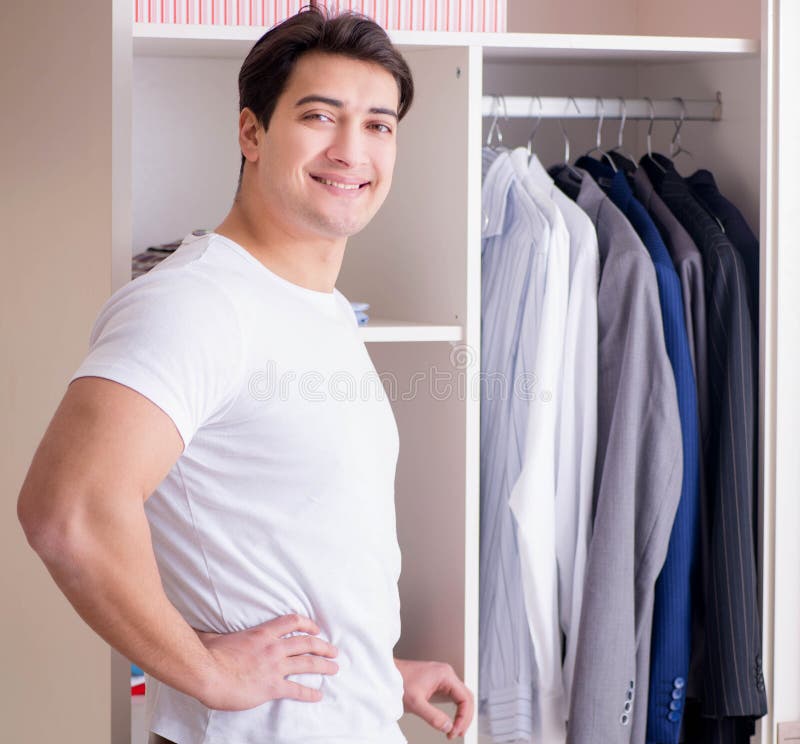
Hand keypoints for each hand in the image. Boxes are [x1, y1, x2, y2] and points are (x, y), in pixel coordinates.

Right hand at [193, 613, 338, 710]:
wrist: (207, 671)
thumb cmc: (207, 653)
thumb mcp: (215, 635)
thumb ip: (216, 632)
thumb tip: (204, 631)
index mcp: (263, 632)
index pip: (292, 622)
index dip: (308, 624)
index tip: (316, 628)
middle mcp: (274, 647)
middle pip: (306, 643)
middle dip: (323, 646)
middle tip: (334, 651)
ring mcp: (274, 667)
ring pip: (307, 663)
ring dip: (323, 666)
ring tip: (334, 668)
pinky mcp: (272, 686)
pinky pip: (296, 689)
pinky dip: (309, 693)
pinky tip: (318, 695)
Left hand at [394, 658, 473, 739]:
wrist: (386, 674)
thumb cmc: (398, 682)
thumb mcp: (415, 702)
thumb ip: (433, 716)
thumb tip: (448, 727)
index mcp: (445, 675)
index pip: (465, 698)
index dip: (463, 717)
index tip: (455, 731)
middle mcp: (446, 674)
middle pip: (466, 697)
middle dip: (465, 718)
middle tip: (457, 733)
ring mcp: (443, 678)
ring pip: (461, 697)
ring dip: (462, 714)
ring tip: (456, 730)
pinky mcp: (438, 682)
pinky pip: (453, 696)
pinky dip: (456, 710)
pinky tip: (452, 721)